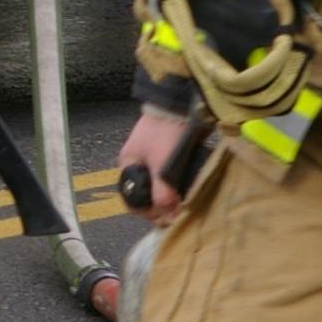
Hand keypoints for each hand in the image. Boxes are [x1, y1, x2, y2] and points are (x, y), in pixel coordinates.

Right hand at [115, 108, 193, 224]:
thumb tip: (169, 217)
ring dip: (174, 198)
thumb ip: (162, 192)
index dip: (149, 213)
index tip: (166, 219)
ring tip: (187, 206)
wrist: (182, 102)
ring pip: (163, 188)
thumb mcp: (161, 166)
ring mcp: (156, 161)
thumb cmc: (165, 132)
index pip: (134, 200)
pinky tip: (192, 192)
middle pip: (149, 196)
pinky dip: (182, 187)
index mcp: (130, 166)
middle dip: (163, 207)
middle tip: (180, 214)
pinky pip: (175, 179)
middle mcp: (141, 166)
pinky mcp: (173, 156)